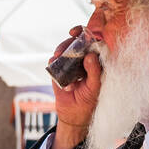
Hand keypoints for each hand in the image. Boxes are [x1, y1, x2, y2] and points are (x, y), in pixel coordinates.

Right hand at [49, 28, 102, 148]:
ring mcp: (70, 64)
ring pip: (63, 49)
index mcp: (96, 62)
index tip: (75, 32)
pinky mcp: (58, 71)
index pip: (92, 41)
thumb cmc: (89, 102)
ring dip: (60, 50)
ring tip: (57, 56)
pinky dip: (53, 62)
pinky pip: (53, 61)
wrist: (73, 115)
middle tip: (63, 48)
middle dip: (68, 42)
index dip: (84, 33)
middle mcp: (83, 60)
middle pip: (75, 42)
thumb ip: (95, 72)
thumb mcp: (95, 88)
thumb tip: (90, 56)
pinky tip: (55, 65)